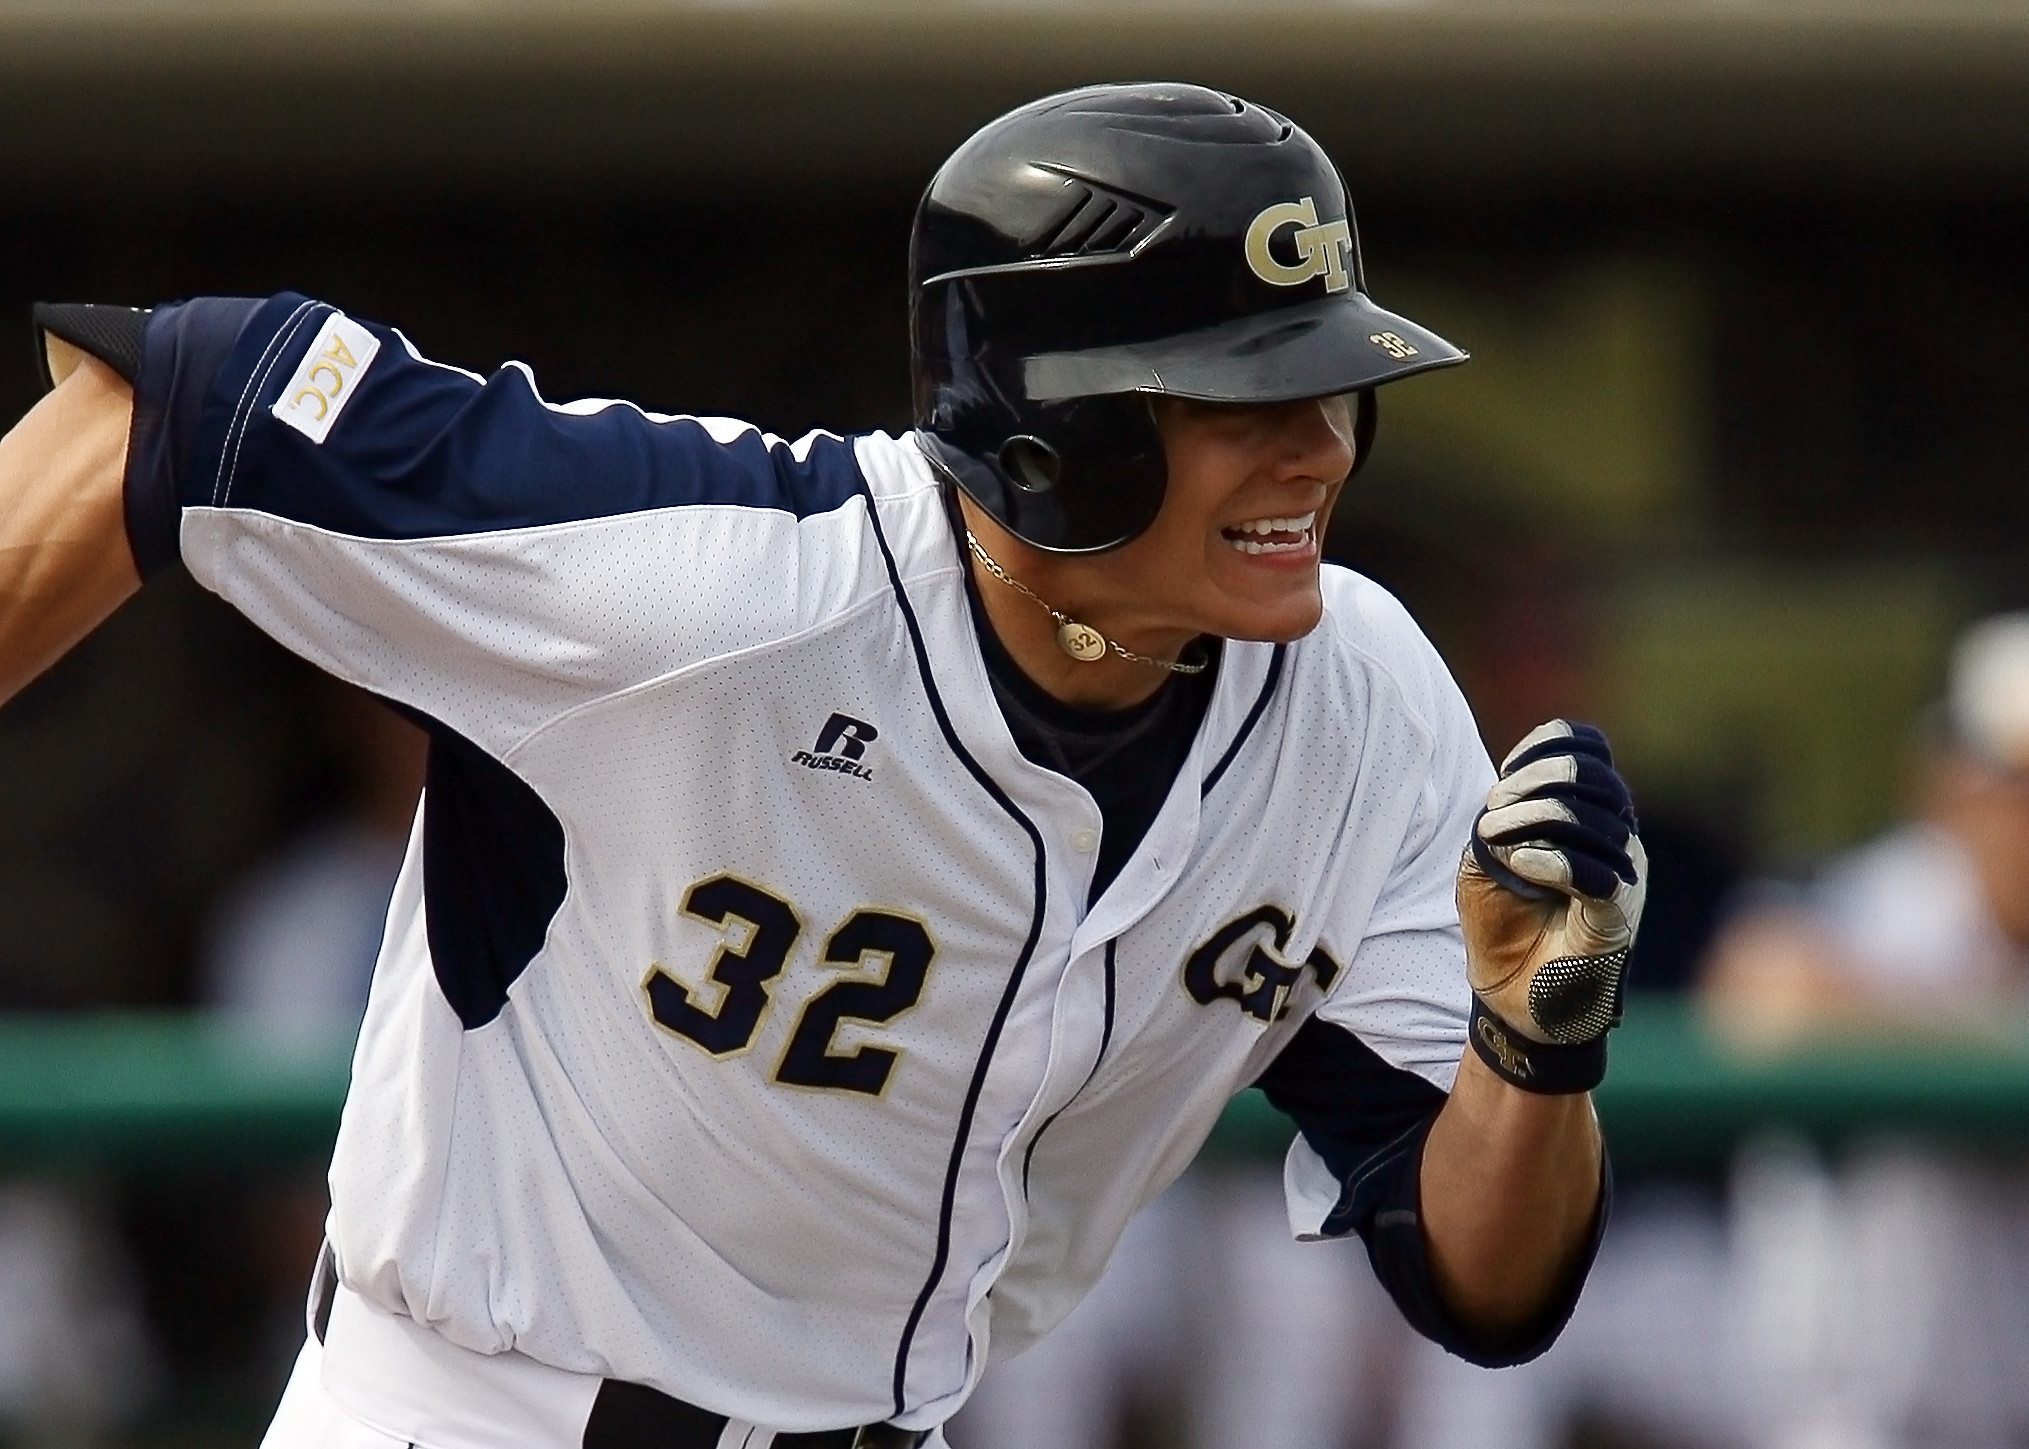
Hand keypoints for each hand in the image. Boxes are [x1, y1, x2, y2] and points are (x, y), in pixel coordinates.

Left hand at [1459, 721, 1645, 1055]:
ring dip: (1534, 820)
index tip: (1504, 775)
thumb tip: (1510, 788)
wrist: (1513, 1000)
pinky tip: (1519, 865)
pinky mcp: (1616, 921)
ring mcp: (1625, 879)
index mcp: (1592, 817)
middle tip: (1491, 811)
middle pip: (1593, 778)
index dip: (1547, 746)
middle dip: (1534, 782)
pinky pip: (1599, 876)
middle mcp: (1618, 842)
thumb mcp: (1487, 858)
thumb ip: (1501, 816)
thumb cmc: (1502, 925)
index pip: (1589, 750)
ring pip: (1596, 821)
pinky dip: (1553, 861)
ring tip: (1494, 839)